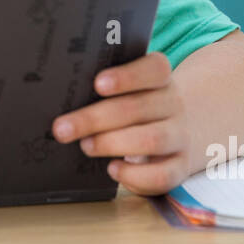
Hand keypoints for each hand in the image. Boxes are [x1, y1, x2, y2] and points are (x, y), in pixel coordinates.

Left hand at [50, 51, 186, 195]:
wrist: (181, 132)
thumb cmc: (138, 108)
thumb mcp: (130, 91)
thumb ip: (104, 90)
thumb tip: (62, 99)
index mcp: (161, 79)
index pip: (154, 69)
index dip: (127, 76)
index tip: (98, 84)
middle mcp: (174, 105)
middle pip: (138, 107)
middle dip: (95, 118)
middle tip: (63, 128)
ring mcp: (179, 136)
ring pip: (152, 139)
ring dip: (111, 144)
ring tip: (86, 146)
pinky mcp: (180, 167)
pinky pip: (162, 175)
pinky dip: (135, 175)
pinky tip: (113, 169)